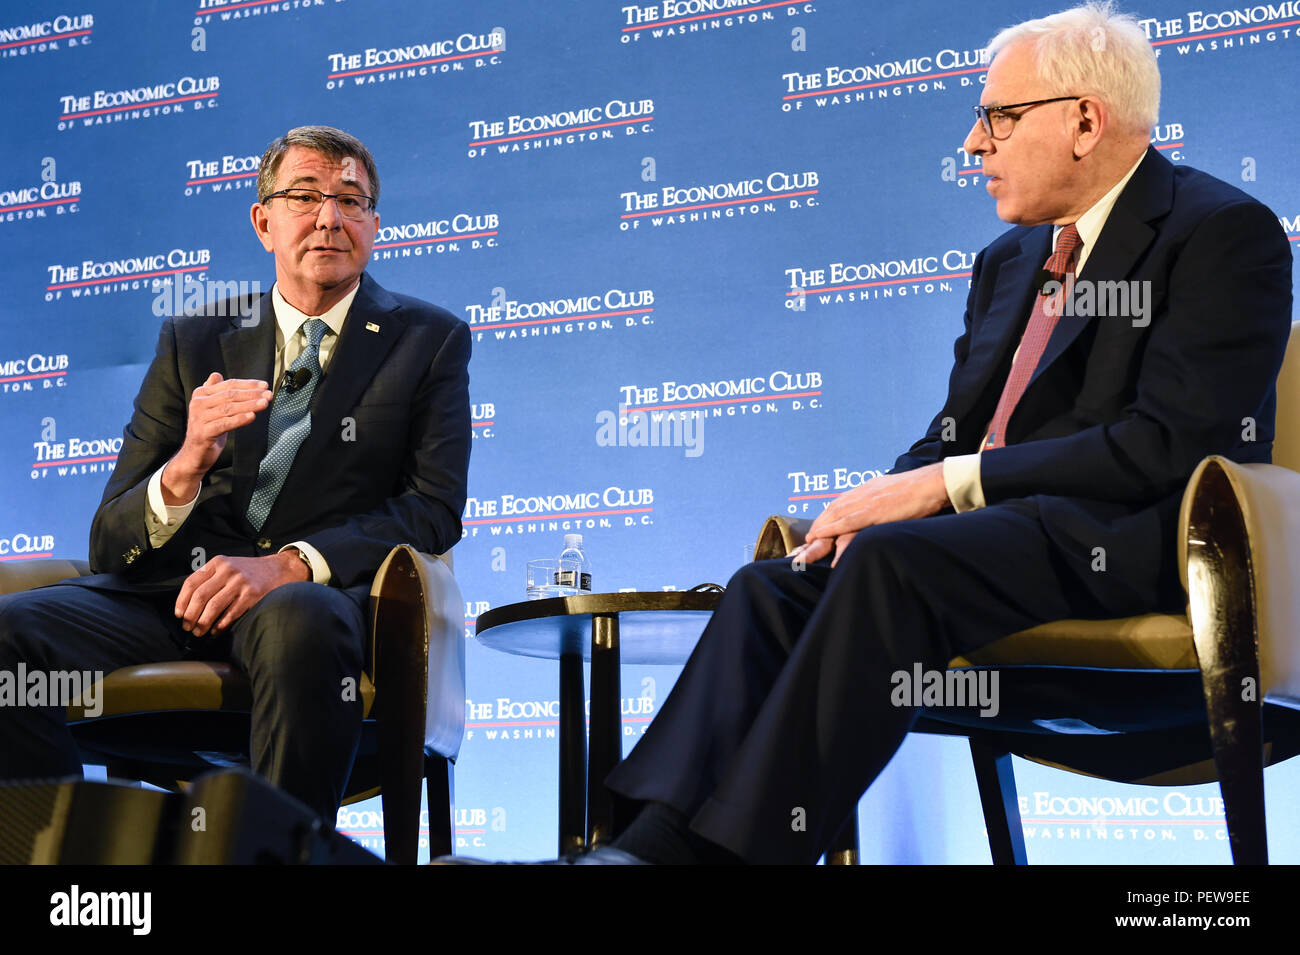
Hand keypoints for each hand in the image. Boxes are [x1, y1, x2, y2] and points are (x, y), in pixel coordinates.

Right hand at [162, 373, 271, 504]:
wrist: (194, 455)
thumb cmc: (208, 430)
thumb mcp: (211, 409)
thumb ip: (214, 392)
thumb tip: (216, 374)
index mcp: (201, 394)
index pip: (228, 385)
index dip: (247, 384)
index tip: (265, 385)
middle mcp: (198, 403)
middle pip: (230, 395)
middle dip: (252, 394)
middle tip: (269, 395)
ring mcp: (199, 418)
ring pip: (228, 409)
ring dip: (249, 405)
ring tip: (264, 404)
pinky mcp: (202, 433)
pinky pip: (224, 424)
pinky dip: (239, 419)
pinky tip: (252, 416)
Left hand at [175, 552, 308, 635]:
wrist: (280, 569)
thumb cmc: (249, 572)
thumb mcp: (228, 566)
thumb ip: (210, 578)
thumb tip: (187, 604)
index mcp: (218, 563)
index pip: (191, 583)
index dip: (182, 601)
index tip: (179, 614)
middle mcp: (228, 571)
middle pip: (200, 596)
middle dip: (190, 615)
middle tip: (187, 627)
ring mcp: (240, 583)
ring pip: (213, 606)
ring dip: (203, 623)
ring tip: (199, 632)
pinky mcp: (252, 595)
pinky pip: (230, 613)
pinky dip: (220, 625)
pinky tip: (216, 630)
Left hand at [790, 463, 949, 567]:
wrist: (930, 484)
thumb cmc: (917, 490)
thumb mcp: (893, 492)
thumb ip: (880, 500)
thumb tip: (877, 508)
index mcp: (867, 489)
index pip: (841, 502)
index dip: (827, 516)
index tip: (818, 526)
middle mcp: (862, 493)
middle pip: (833, 509)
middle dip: (819, 524)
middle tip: (808, 538)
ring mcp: (866, 502)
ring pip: (835, 516)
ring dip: (820, 529)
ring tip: (810, 542)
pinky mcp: (873, 512)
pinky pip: (847, 522)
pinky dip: (831, 529)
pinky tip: (820, 536)